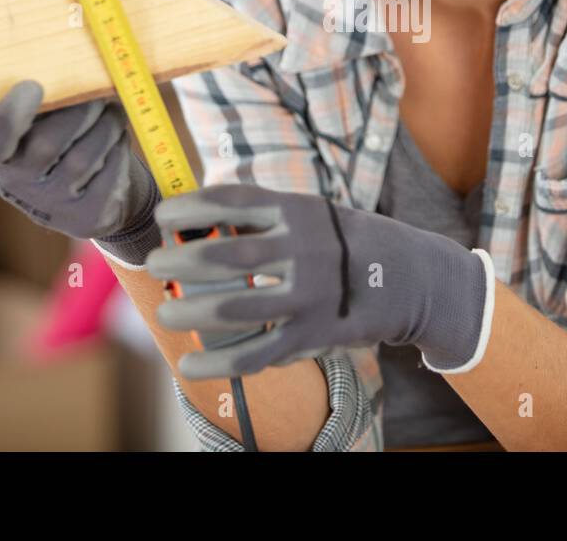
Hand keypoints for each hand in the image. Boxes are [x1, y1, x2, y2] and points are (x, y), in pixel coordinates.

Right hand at [0, 80, 159, 256]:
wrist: (91, 195)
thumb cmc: (61, 139)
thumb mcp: (40, 121)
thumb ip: (44, 99)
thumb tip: (66, 59)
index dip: (9, 115)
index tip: (33, 86)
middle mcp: (17, 184)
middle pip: (47, 144)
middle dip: (80, 112)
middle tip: (99, 96)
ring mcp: (52, 206)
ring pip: (83, 158)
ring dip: (105, 127)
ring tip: (113, 114)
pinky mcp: (86, 218)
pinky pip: (109, 176)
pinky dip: (118, 150)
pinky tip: (118, 141)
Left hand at [144, 184, 490, 379]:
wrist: (410, 277)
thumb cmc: (348, 240)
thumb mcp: (315, 213)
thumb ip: (267, 217)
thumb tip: (199, 222)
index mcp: (300, 211)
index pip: (234, 202)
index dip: (191, 207)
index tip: (163, 216)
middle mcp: (304, 249)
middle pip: (225, 255)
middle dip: (179, 260)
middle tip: (156, 264)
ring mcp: (309, 295)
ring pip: (232, 307)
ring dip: (188, 311)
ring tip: (166, 312)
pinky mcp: (313, 334)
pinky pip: (254, 354)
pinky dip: (216, 362)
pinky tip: (190, 364)